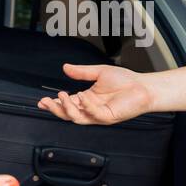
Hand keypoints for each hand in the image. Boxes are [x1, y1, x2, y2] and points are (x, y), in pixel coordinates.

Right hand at [36, 63, 154, 124]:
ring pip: (77, 118)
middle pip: (68, 114)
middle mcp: (91, 109)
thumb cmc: (126, 80)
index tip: (42, 100)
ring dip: (67, 109)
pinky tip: (84, 96)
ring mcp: (99, 115)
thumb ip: (81, 72)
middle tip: (46, 102)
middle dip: (55, 109)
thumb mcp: (99, 72)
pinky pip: (93, 115)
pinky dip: (87, 106)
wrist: (143, 86)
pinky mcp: (108, 117)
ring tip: (62, 96)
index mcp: (87, 99)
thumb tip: (65, 68)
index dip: (54, 104)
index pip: (67, 104)